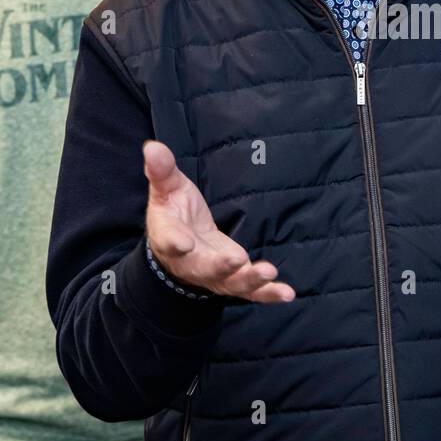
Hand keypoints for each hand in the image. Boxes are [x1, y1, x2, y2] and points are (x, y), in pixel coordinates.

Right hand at [143, 140, 294, 302]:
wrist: (179, 247)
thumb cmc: (174, 213)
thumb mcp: (166, 189)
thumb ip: (162, 171)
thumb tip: (152, 147)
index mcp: (170, 237)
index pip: (170, 239)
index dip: (175, 242)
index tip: (182, 242)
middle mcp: (191, 261)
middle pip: (204, 267)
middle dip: (220, 265)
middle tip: (236, 259)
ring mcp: (214, 274)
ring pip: (231, 283)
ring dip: (251, 280)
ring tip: (269, 273)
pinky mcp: (233, 279)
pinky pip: (251, 291)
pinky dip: (268, 293)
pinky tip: (287, 293)